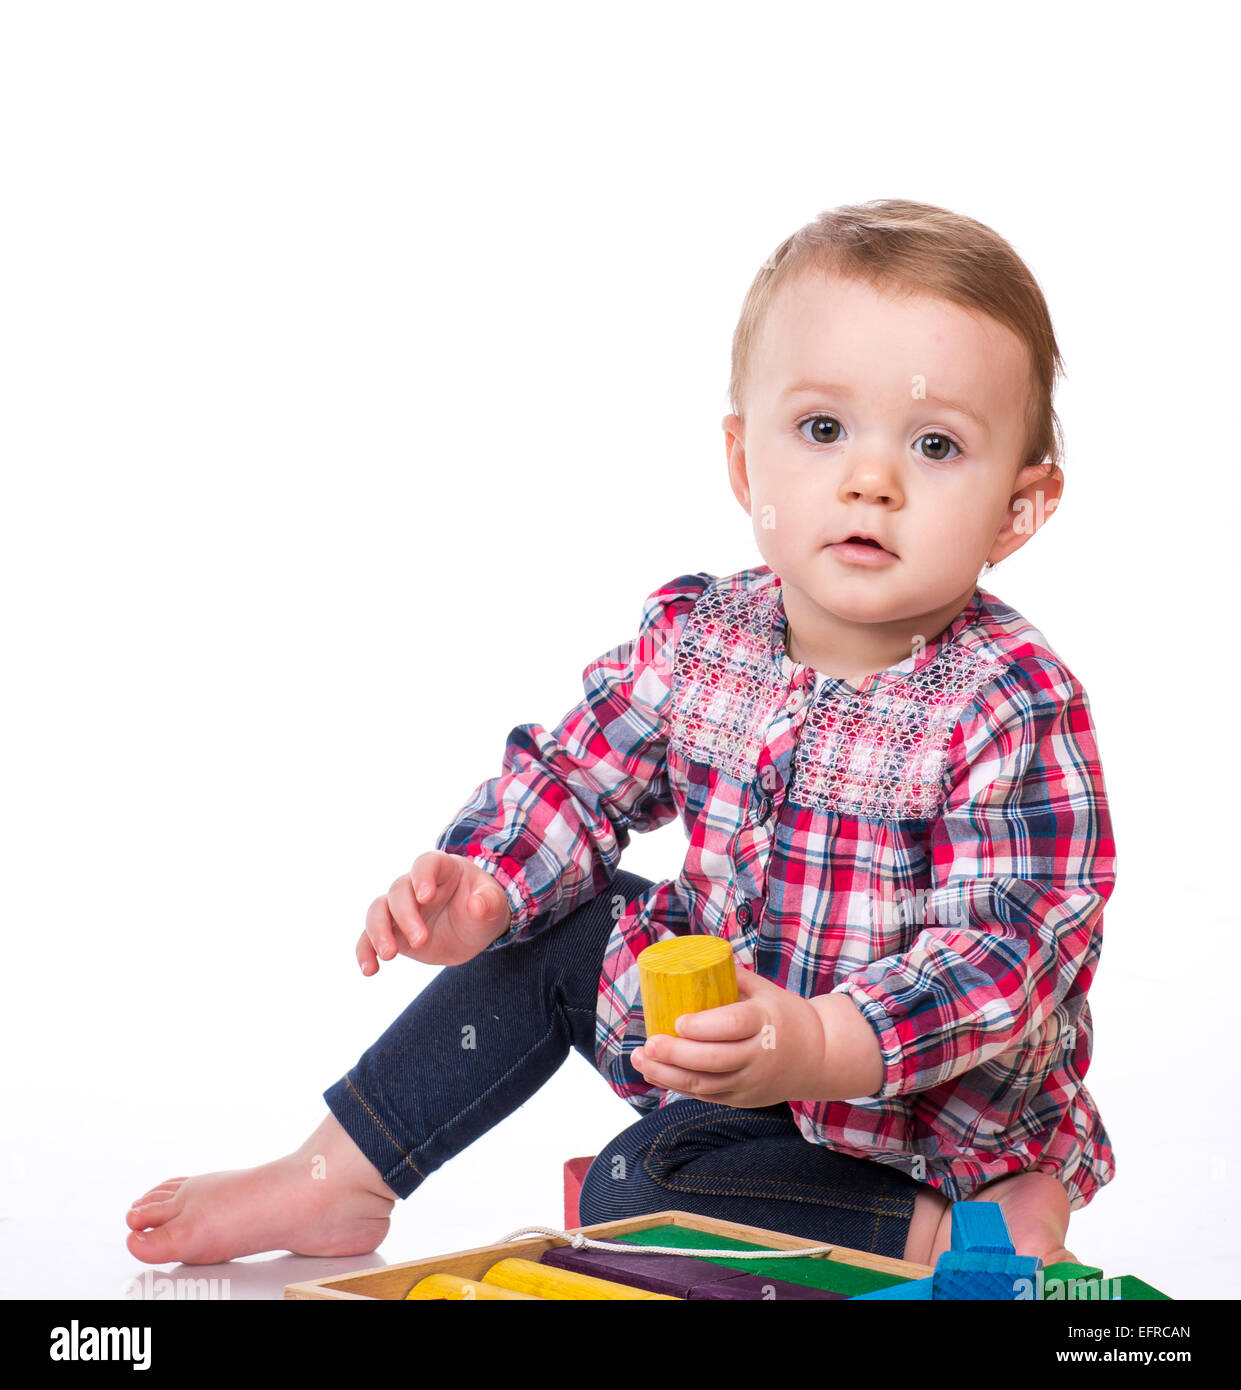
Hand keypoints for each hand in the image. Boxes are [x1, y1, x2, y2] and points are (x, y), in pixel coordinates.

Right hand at [357, 850, 513, 971]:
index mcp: (442, 869)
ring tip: (389, 955)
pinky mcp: (391, 931)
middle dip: (406, 915)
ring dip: (378, 931)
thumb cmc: (484, 907)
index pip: (425, 864)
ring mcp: (400, 908)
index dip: (422, 877)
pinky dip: (365, 951)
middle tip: (421, 940)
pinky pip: (369, 937)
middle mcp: (415, 885)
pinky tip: (370, 970)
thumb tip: (476, 905)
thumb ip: (489, 902)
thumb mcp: (494, 904)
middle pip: (398, 890)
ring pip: (377, 910)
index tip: (426, 896)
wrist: (474, 928)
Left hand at [632, 960, 826, 1108]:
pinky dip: (678, 1086)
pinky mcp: (743, 1099)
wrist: (820, 1057)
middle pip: (714, 1060)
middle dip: (676, 1054)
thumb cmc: (786, 1015)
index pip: (732, 1026)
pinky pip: (707, 1095)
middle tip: (648, 1043)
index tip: (677, 1021)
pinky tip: (655, 1073)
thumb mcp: (765, 989)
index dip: (703, 1027)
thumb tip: (692, 955)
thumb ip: (730, 976)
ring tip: (640, 1058)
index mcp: (765, 1021)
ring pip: (705, 1083)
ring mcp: (751, 1082)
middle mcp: (759, 1056)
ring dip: (668, 1074)